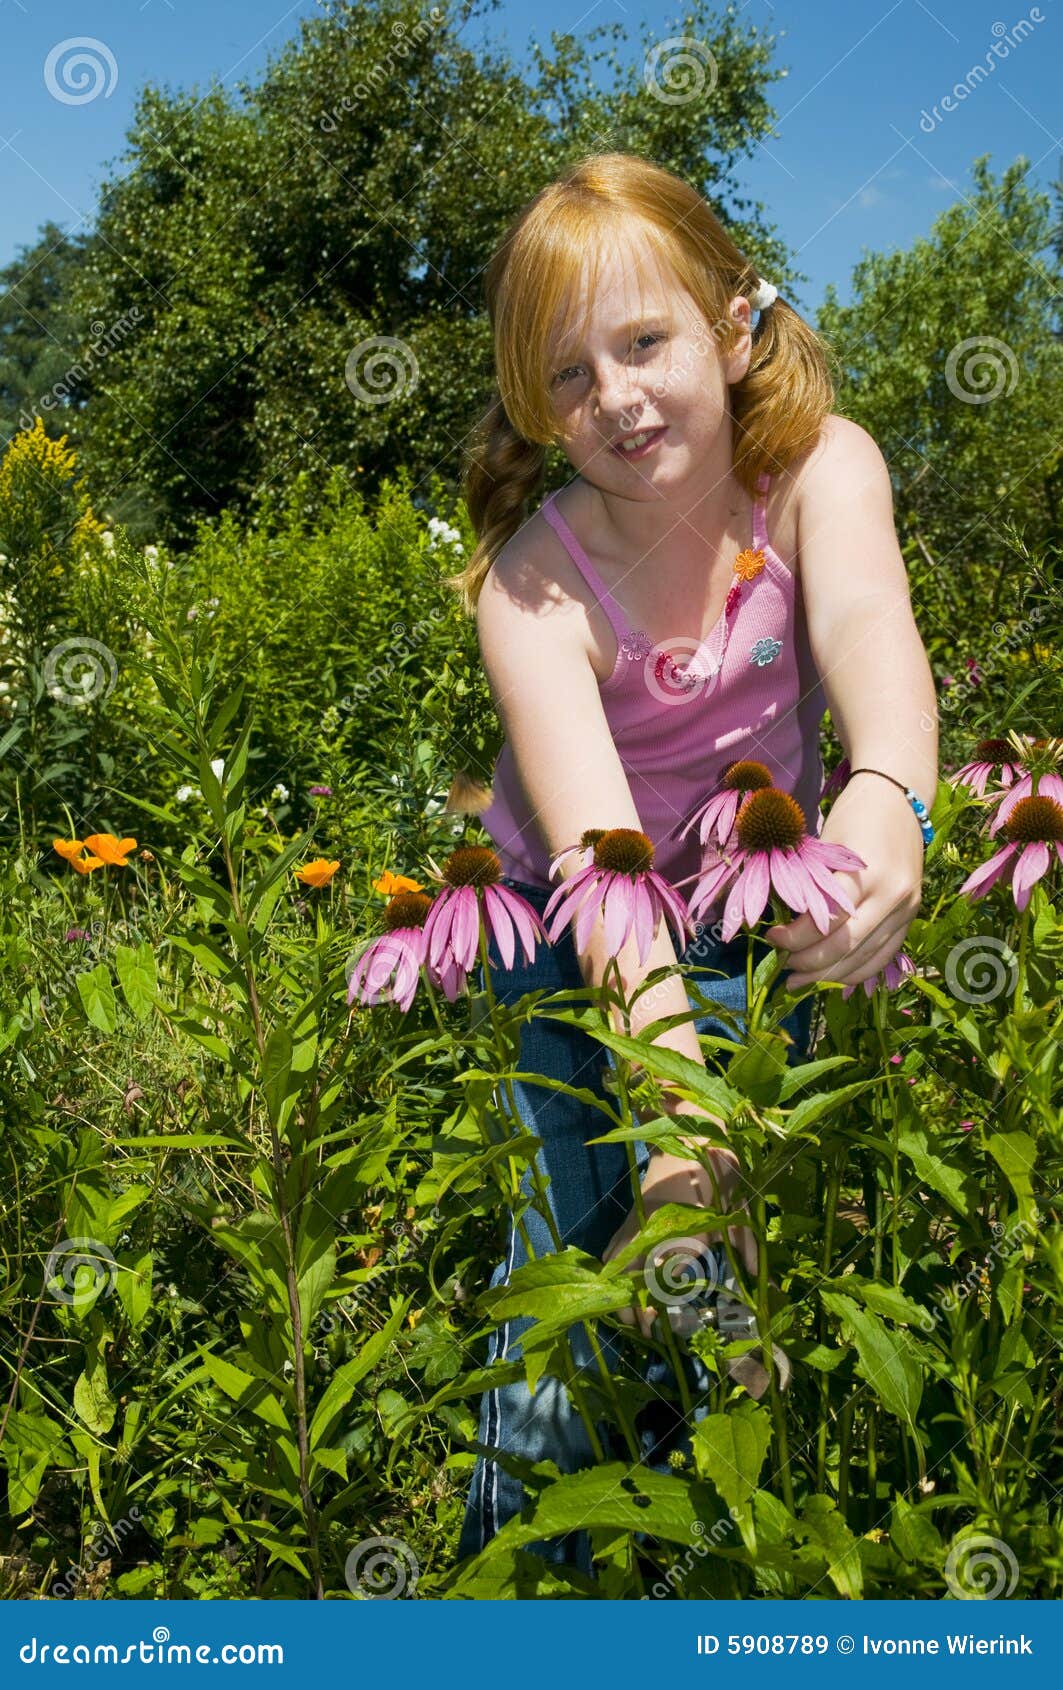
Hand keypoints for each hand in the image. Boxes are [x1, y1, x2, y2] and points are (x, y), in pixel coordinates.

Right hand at [600, 1145, 754, 1337]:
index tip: (656, 1326)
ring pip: (617, 1264)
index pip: (662, 1275)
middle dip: (634, 1307)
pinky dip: (612, 1270)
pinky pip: (614, 1248)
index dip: (655, 1304)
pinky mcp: (630, 1216)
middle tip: (643, 1332)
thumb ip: (744, 1244)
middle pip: (632, 1276)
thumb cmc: (716, 1172)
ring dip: (620, 1292)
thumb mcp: (737, 1209)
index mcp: (680, 1228)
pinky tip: (617, 1285)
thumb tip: (755, 1274)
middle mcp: (652, 1228)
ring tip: (627, 1316)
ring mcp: (636, 1221)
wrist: (690, 1133)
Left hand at [763, 777, 923, 988]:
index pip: (825, 923)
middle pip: (846, 948)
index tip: (771, 937)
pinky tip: (832, 980)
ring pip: (865, 960)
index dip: (794, 938)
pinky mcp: (910, 917)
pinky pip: (883, 956)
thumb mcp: (824, 846)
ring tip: (800, 982)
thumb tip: (780, 925)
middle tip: (782, 967)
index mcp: (866, 875)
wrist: (899, 797)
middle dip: (809, 964)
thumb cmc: (854, 815)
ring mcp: (906, 910)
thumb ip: (808, 886)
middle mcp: (892, 897)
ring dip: (829, 976)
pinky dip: (857, 972)